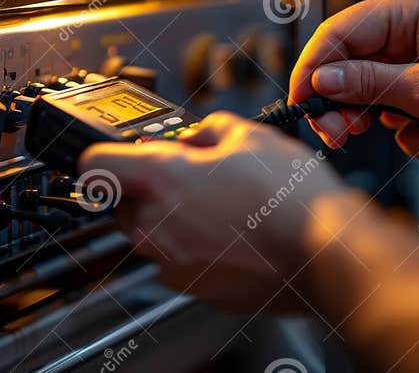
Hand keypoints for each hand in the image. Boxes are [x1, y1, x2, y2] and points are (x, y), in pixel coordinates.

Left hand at [79, 112, 344, 309]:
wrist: (325, 255)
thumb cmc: (290, 198)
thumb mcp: (251, 135)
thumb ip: (208, 129)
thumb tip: (198, 135)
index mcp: (160, 180)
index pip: (93, 165)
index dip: (107, 153)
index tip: (121, 154)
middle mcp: (156, 227)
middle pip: (126, 202)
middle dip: (153, 188)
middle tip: (196, 175)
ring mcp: (174, 264)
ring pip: (156, 234)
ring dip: (178, 218)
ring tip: (226, 204)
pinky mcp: (197, 289)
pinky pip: (183, 261)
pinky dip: (201, 247)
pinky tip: (237, 232)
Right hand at [289, 0, 418, 156]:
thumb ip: (371, 85)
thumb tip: (322, 81)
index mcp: (407, 13)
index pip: (339, 35)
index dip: (313, 71)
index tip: (302, 106)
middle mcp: (412, 31)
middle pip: (353, 66)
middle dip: (348, 105)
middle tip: (343, 136)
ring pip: (379, 95)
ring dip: (391, 123)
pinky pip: (407, 110)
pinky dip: (418, 130)